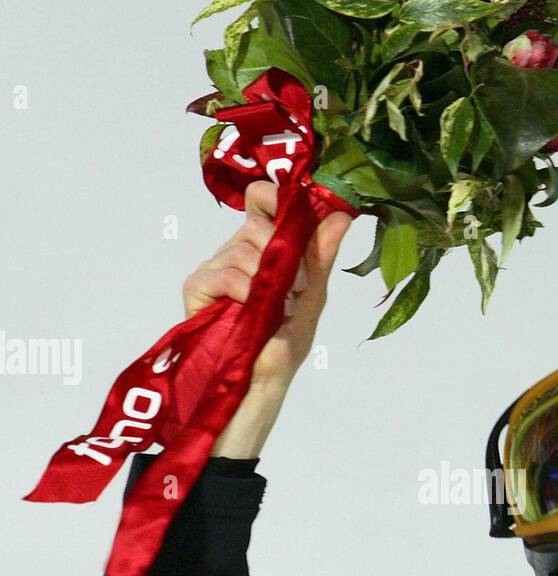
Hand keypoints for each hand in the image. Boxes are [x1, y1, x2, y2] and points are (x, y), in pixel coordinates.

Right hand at [182, 179, 353, 392]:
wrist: (263, 379)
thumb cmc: (284, 341)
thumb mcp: (312, 294)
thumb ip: (322, 254)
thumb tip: (342, 216)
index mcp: (263, 248)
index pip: (260, 200)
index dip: (273, 196)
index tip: (294, 211)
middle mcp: (237, 252)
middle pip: (256, 224)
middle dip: (281, 252)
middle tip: (294, 286)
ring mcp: (215, 268)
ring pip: (241, 248)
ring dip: (266, 278)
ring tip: (276, 306)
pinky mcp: (197, 287)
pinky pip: (223, 273)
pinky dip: (243, 290)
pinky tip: (251, 308)